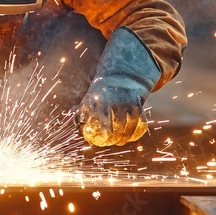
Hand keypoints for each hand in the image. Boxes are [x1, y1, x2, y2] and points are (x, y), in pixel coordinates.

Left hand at [76, 27, 159, 146]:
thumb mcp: (90, 94)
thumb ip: (84, 108)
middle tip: (106, 142)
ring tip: (118, 141)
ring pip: (124, 127)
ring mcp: (123, 102)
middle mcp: (108, 100)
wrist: (124, 72)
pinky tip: (130, 137)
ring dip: (121, 138)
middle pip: (107, 127)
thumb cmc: (103, 89)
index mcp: (94, 98)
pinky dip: (135, 132)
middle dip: (107, 138)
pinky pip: (138, 122)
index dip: (90, 131)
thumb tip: (77, 121)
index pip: (89, 119)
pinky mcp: (137, 103)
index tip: (91, 138)